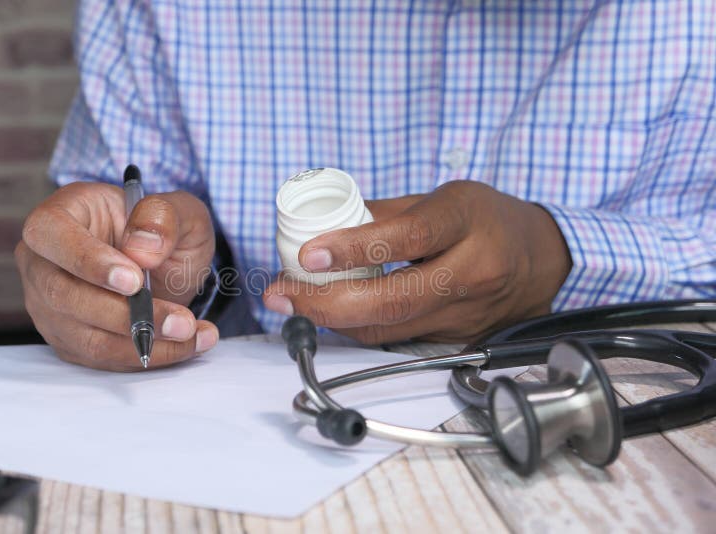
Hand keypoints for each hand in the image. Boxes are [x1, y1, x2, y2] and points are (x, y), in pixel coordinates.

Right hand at [15, 182, 218, 370]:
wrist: (166, 266)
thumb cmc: (162, 231)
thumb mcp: (179, 210)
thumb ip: (164, 217)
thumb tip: (143, 249)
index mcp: (60, 215)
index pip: (50, 234)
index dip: (88, 260)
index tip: (135, 280)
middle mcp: (42, 262)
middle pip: (64, 295)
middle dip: (127, 315)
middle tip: (181, 321)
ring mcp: (49, 305)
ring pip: (85, 337)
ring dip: (144, 342)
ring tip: (192, 333)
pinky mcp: (68, 340)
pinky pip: (102, 358)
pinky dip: (148, 355)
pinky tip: (187, 343)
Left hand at [263, 181, 570, 343]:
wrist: (540, 259)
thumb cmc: (487, 220)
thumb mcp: (441, 198)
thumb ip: (384, 213)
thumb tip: (324, 224)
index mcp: (466, 222)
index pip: (408, 238)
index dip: (354, 247)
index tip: (308, 253)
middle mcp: (471, 272)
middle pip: (393, 300)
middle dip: (326, 303)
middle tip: (283, 294)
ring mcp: (466, 313)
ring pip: (389, 329)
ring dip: (333, 320)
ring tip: (294, 303)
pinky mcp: (457, 338)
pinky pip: (398, 339)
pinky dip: (359, 328)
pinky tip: (332, 314)